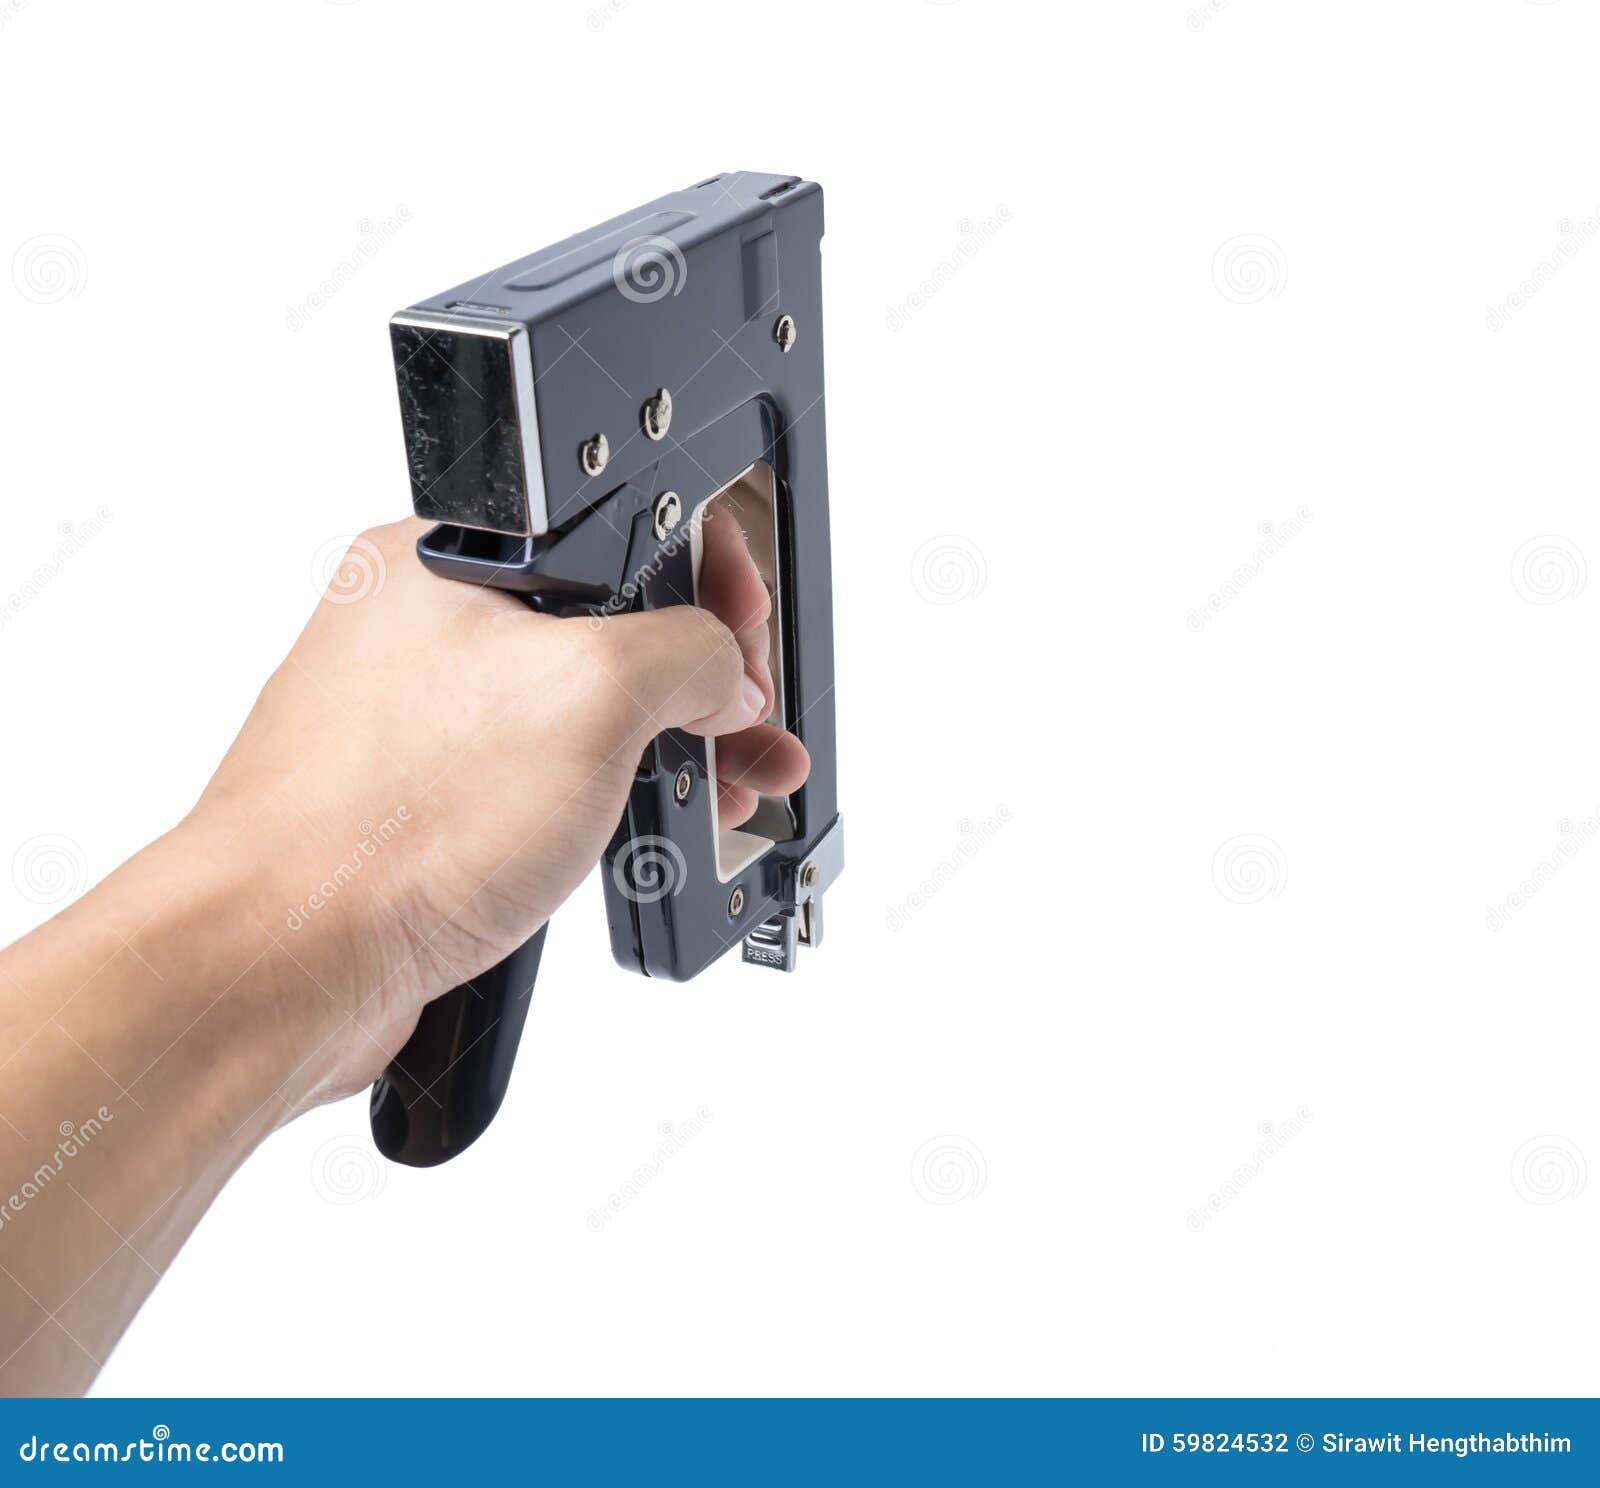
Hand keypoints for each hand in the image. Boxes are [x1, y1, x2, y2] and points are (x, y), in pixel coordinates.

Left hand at [192, 512, 809, 1102]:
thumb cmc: (390, 826)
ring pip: (582, 711)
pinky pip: (544, 778)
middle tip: (749, 728)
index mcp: (447, 558)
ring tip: (732, 789)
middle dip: (702, 681)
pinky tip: (650, 832)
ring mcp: (427, 719)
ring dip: (669, 748)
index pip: (615, 527)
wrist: (284, 963)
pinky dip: (609, 800)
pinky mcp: (430, 800)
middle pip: (609, 625)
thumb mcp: (593, 695)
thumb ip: (687, 654)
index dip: (704, 572)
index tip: (747, 632)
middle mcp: (430, 629)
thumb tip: (723, 672)